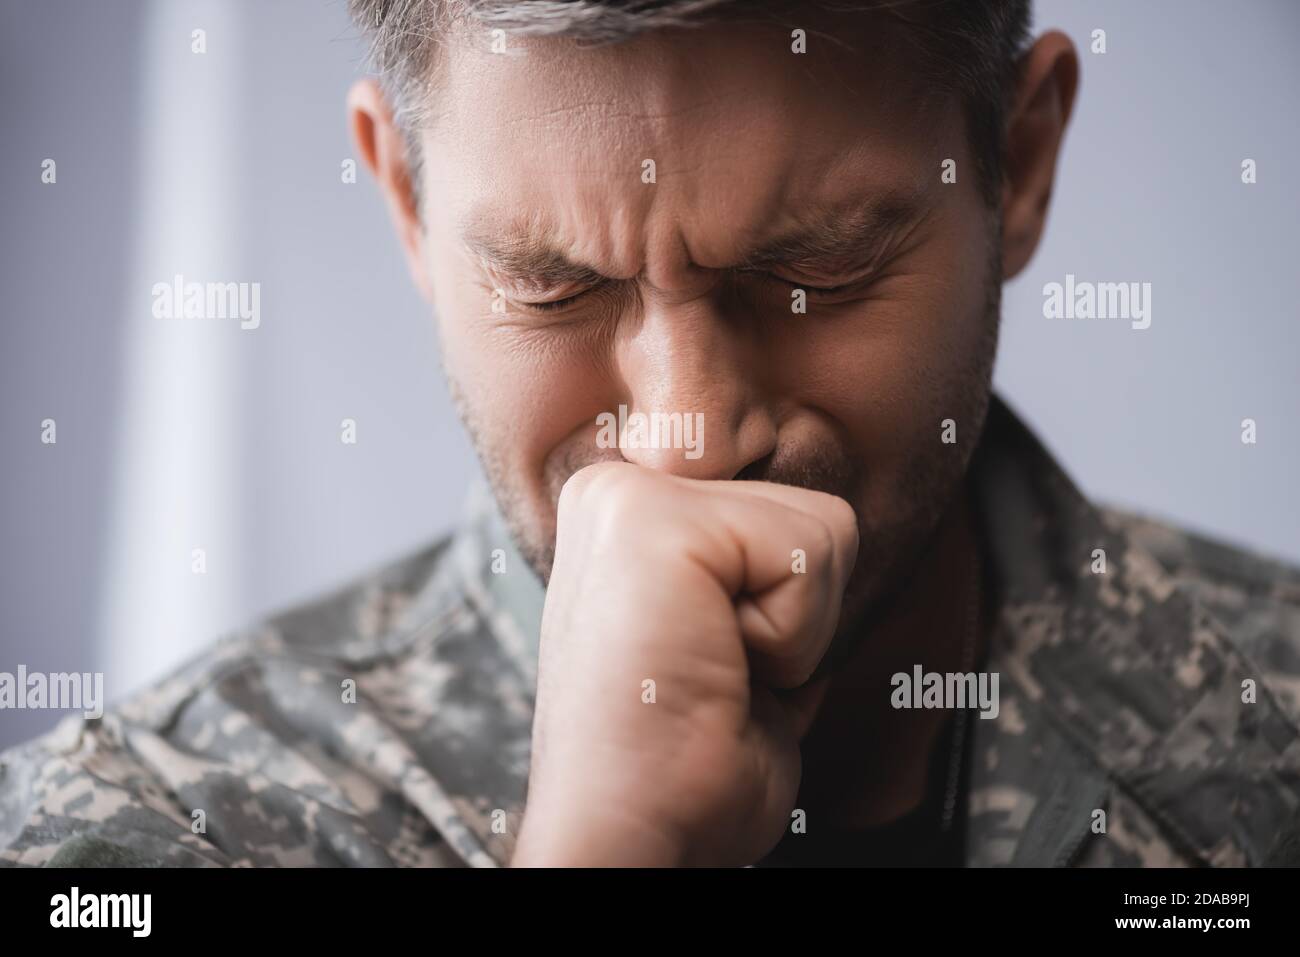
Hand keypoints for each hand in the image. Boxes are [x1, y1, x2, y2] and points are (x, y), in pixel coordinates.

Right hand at [512, 461, 857, 865]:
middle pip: (812, 512)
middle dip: (797, 613)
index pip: (784, 502)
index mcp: (631, 516)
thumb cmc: (683, 763)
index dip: (789, 599)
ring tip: (714, 667)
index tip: (718, 660)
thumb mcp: (733, 636)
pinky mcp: (652, 522)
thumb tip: (829, 535)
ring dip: (796, 629)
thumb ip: (762, 570)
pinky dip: (793, 636)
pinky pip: (809, 553)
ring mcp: (627, 497)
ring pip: (823, 528)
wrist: (632, 833)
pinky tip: (715, 665)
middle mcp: (617, 491)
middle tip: (717, 670)